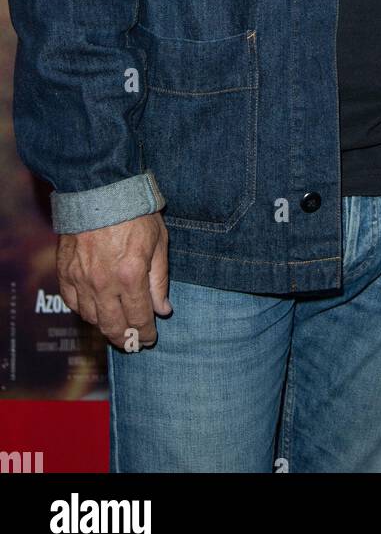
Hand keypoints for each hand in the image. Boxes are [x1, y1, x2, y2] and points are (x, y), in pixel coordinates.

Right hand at [57, 212, 170, 350]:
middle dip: (125, 340)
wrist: (100, 190)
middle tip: (133, 344)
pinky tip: (95, 310)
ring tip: (116, 327)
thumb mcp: (158, 243)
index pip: (139, 319)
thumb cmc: (135, 213)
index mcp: (131, 276)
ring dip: (105, 327)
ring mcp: (81, 280)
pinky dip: (85, 312)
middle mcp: (104, 283)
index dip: (146, 334)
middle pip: (113, 327)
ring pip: (92, 318)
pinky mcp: (65, 273)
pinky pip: (73, 304)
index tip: (150, 339)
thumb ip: (159, 280)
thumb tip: (162, 310)